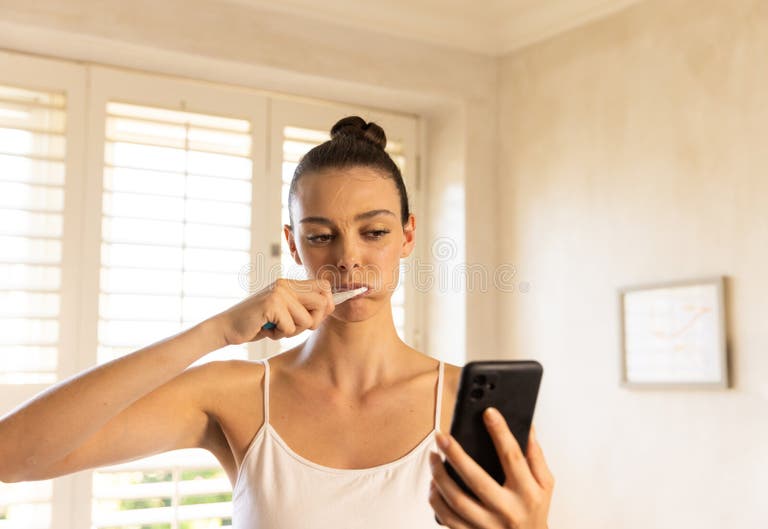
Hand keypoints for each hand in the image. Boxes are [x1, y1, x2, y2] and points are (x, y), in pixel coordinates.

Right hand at [211, 278, 334, 344]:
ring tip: (276, 328)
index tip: (314, 319)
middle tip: (294, 327)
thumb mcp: (284, 313)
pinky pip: (291, 327)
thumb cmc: (258, 324)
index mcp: (290, 283)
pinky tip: (266, 329)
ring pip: (308, 319)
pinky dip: (279, 335)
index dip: (327, 305)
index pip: (325, 286)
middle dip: (313, 321)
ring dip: (293, 331)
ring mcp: (278, 292)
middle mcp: (285, 284)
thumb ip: (303, 307)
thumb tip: (331, 306)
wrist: (226, 328)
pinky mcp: (271, 304)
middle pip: (323, 302)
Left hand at [429, 408, 554, 528]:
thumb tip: (527, 427)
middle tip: (442, 436)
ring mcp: (488, 525)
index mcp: (527, 493)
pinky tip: (433, 484)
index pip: (512, 457)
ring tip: (433, 457)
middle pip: (476, 479)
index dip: (500, 432)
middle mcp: (507, 510)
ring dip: (439, 476)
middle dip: (456, 454)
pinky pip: (447, 518)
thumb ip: (536, 456)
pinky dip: (436, 499)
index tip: (488, 413)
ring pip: (456, 500)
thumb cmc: (535, 512)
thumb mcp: (545, 485)